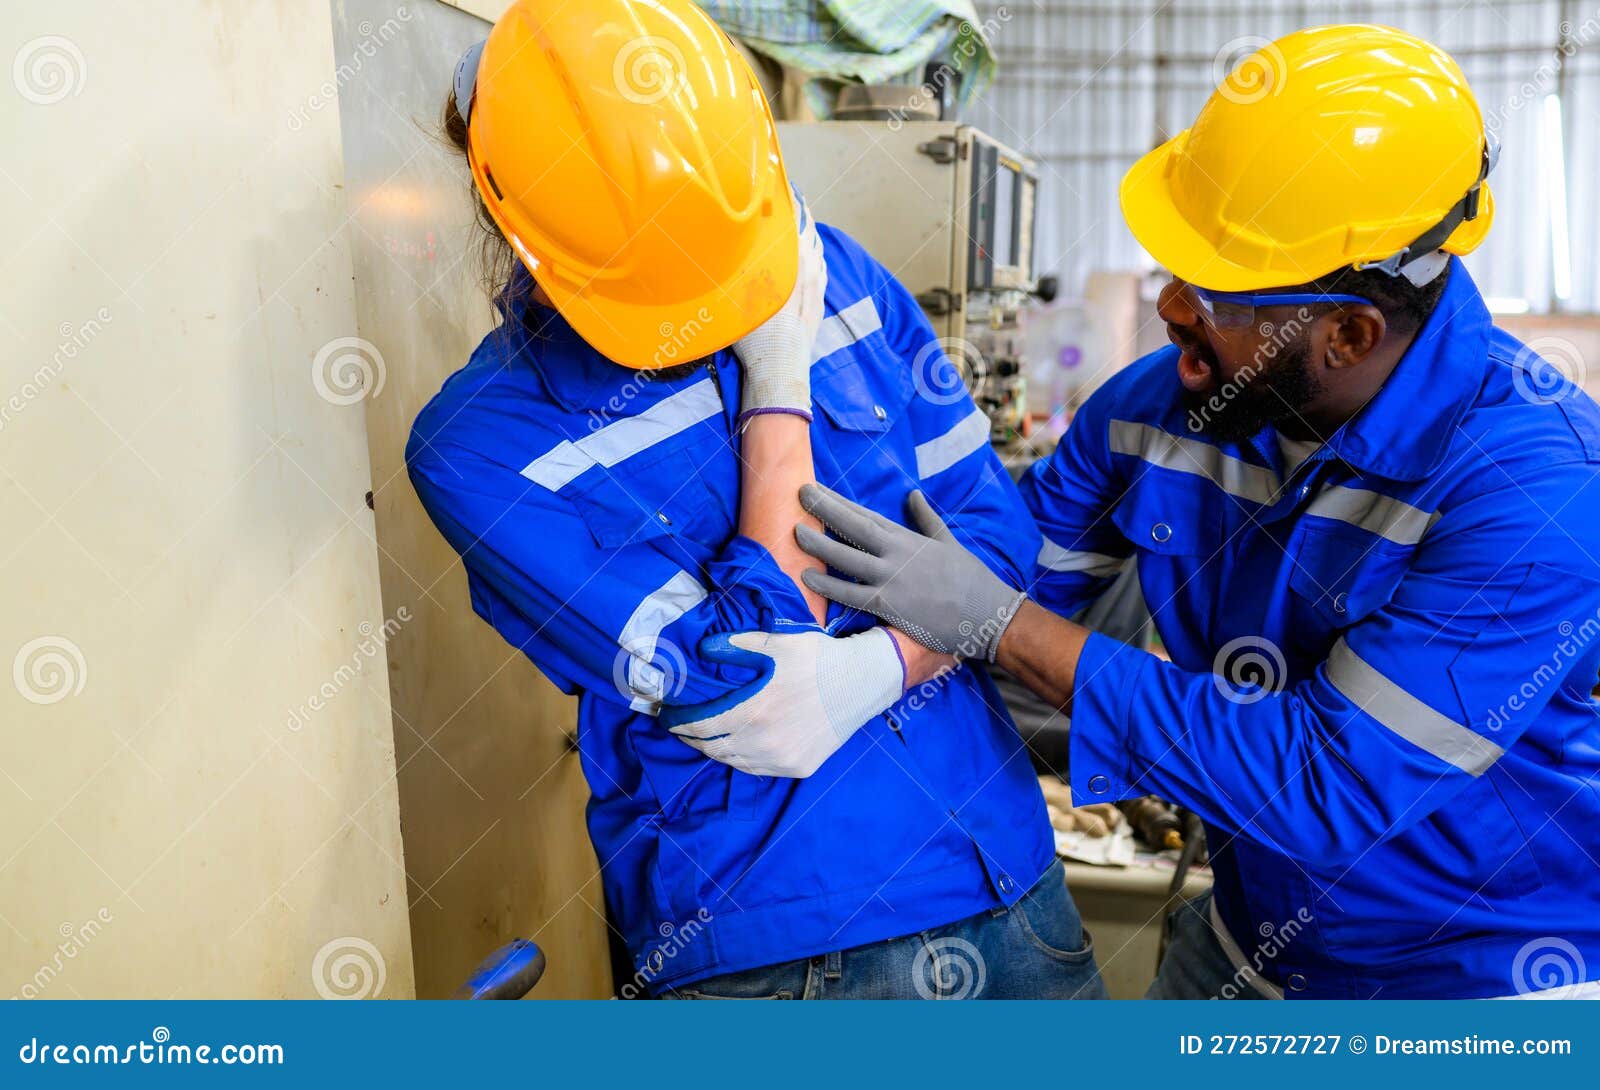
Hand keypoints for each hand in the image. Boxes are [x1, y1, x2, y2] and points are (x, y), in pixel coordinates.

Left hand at [659, 626, 902, 778]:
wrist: (862, 683)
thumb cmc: (817, 660)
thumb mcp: (776, 644)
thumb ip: (736, 647)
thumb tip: (703, 648)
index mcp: (753, 711)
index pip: (701, 726)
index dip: (679, 723)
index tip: (667, 716)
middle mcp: (764, 743)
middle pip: (713, 749)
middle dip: (693, 738)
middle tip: (682, 726)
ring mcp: (782, 760)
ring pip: (734, 762)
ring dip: (715, 750)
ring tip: (706, 737)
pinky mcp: (798, 768)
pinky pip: (758, 769)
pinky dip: (741, 759)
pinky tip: (738, 746)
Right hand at [732, 192, 826, 421]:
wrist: (780, 371)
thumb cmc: (757, 338)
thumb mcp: (738, 298)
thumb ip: (736, 268)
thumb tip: (722, 244)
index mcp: (792, 262)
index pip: (793, 219)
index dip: (786, 198)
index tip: (776, 181)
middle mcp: (809, 269)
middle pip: (806, 229)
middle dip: (795, 212)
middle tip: (781, 198)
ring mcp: (817, 285)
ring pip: (815, 247)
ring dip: (805, 231)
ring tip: (792, 219)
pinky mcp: (818, 300)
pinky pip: (819, 266)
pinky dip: (812, 252)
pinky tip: (804, 252)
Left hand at [797, 484, 1026, 661]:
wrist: (987, 614)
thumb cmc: (970, 579)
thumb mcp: (948, 541)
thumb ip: (926, 517)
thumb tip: (912, 494)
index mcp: (908, 538)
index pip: (866, 515)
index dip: (839, 501)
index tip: (818, 489)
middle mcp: (896, 554)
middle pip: (853, 527)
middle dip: (825, 509)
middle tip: (800, 493)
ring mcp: (891, 579)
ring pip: (847, 558)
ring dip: (819, 544)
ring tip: (794, 531)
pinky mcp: (889, 606)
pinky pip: (851, 595)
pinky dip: (829, 585)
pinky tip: (807, 576)